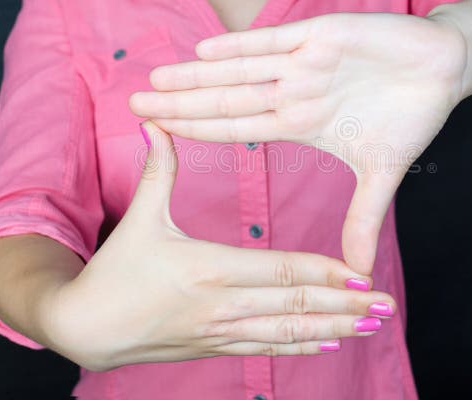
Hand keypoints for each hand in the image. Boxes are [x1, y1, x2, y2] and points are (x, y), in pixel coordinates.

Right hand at [41, 121, 395, 370]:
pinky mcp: (214, 347)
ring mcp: (221, 331)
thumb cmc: (115, 271)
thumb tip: (156, 123)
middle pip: (297, 307)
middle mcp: (223, 304)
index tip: (364, 275)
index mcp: (210, 268)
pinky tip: (328, 344)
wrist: (85, 328)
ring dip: (333, 329)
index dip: (327, 274)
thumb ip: (157, 170)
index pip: (283, 272)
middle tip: (387, 307)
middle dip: (346, 307)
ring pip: (288, 333)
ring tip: (370, 327)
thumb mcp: (139, 218)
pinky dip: (300, 347)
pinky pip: (266, 349)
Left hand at [129, 12, 468, 275]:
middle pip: (226, 100)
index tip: (155, 132)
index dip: (195, 129)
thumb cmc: (410, 116)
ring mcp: (305, 64)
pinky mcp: (325, 36)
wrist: (444, 70)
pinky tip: (205, 50)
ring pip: (242, 71)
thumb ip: (363, 217)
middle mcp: (293, 92)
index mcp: (299, 122)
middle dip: (181, 102)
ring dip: (200, 75)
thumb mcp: (381, 173)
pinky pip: (277, 41)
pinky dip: (244, 45)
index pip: (235, 128)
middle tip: (133, 103)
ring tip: (157, 77)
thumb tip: (359, 272)